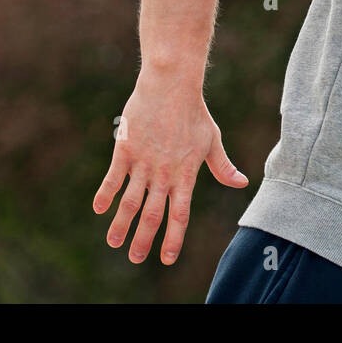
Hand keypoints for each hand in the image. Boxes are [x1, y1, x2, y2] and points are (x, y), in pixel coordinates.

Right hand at [93, 74, 247, 264]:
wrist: (172, 84)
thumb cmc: (194, 112)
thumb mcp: (212, 140)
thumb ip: (223, 166)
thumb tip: (242, 183)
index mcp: (186, 173)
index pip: (180, 214)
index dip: (173, 238)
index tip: (167, 258)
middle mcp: (164, 172)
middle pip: (152, 214)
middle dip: (143, 240)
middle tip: (134, 258)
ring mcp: (144, 161)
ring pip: (130, 201)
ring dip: (121, 224)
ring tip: (114, 243)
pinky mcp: (126, 148)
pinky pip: (114, 177)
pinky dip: (106, 194)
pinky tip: (99, 209)